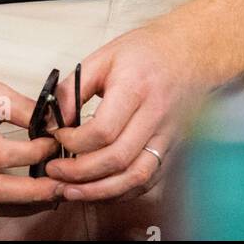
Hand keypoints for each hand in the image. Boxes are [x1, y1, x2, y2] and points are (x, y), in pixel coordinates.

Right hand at [0, 56, 65, 217]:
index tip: (56, 144)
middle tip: (61, 186)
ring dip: (24, 205)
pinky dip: (7, 205)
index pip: (2, 154)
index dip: (34, 154)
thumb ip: (22, 108)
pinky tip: (27, 198)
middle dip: (33, 194)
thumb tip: (53, 125)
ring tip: (51, 196)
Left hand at [45, 24, 210, 203]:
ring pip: (136, 177)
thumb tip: (52, 119)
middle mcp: (156, 115)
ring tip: (72, 191)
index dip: (75, 141)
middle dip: (81, 173)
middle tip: (55, 171)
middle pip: (118, 159)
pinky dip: (122, 191)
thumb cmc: (147, 51)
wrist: (192, 52)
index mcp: (136, 87)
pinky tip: (99, 190)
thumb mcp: (104, 57)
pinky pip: (148, 180)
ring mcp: (168, 136)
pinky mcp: (173, 148)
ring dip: (101, 191)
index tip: (57, 137)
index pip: (104, 130)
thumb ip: (74, 87)